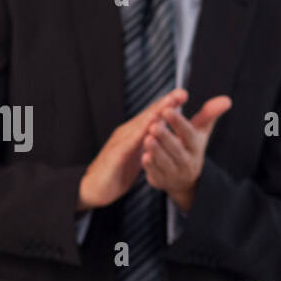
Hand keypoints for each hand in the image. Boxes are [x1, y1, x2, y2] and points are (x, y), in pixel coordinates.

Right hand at [77, 88, 186, 210]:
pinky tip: (148, 131)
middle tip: (180, 93)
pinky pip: (127, 146)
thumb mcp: (140, 154)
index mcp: (135, 133)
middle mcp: (127, 133)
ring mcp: (120, 143)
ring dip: (154, 115)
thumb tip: (164, 133)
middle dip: (164, 104)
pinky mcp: (114, 157)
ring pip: (139, 127)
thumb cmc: (118, 170)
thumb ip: (150, 142)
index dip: (168, 104)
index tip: (184, 94)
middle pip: (148, 115)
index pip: (153, 115)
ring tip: (168, 105)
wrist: (96, 188)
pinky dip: (138, 137)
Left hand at [141, 95, 231, 213]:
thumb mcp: (200, 132)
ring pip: (165, 162)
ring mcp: (174, 173)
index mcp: (195, 146)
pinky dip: (150, 166)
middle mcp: (187, 161)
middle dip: (166, 137)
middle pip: (177, 149)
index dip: (179, 123)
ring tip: (147, 138)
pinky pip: (156, 174)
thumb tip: (227, 100)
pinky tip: (144, 157)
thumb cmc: (190, 148)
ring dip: (156, 151)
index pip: (189, 134)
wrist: (186, 181)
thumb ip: (209, 115)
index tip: (167, 110)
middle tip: (154, 125)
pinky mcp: (161, 181)